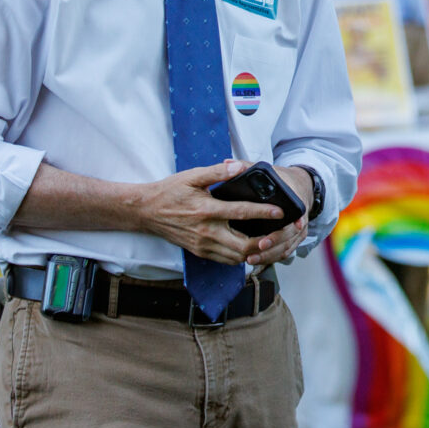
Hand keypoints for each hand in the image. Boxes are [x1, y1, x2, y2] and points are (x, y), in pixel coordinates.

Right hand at [140, 160, 293, 264]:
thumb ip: (217, 172)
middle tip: (282, 232)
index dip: (263, 212)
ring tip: (272, 241)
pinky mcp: (200, 252)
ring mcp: (203, 245)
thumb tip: (238, 167)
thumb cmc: (170, 191)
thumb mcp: (192, 176)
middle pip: (243, 245)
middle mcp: (206, 232)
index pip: (241, 213)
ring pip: (236, 257)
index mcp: (206, 210)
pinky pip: (226, 261)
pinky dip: (242, 257)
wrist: (146, 211)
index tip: (280, 211)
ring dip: (256, 252)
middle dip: (266, 241)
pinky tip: (252, 248)